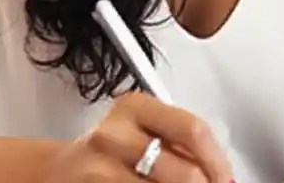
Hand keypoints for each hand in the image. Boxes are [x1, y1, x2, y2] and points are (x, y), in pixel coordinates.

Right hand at [40, 91, 233, 182]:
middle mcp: (114, 135)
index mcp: (135, 107)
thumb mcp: (144, 133)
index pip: (193, 130)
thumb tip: (221, 174)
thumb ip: (180, 145)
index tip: (226, 179)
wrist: (57, 171)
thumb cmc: (110, 153)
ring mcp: (98, 167)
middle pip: (183, 171)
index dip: (217, 161)